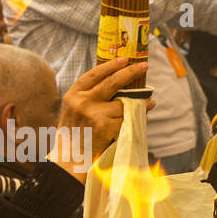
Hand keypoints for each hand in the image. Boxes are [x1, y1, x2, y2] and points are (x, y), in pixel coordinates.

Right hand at [55, 57, 150, 174]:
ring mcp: (94, 114)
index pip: (94, 74)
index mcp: (73, 94)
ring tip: (147, 103)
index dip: (110, 65)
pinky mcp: (105, 127)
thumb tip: (118, 82)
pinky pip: (126, 119)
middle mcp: (83, 101)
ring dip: (137, 104)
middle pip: (112, 82)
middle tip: (144, 66)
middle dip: (130, 72)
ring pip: (122, 104)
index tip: (124, 59)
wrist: (69, 157)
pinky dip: (136, 118)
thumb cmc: (74, 133)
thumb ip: (89, 95)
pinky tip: (141, 117)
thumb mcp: (74, 109)